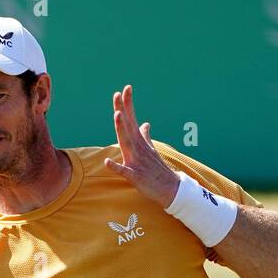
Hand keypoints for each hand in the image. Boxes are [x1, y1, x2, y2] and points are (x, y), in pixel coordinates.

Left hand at [102, 84, 180, 209]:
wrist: (171, 189)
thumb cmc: (157, 170)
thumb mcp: (150, 150)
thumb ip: (145, 136)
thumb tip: (145, 123)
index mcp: (139, 143)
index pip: (132, 120)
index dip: (128, 105)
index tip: (125, 88)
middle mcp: (138, 149)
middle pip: (128, 127)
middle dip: (123, 110)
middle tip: (117, 94)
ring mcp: (137, 162)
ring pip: (127, 143)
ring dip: (122, 130)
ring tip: (116, 115)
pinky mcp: (136, 177)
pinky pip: (124, 172)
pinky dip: (116, 167)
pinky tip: (107, 161)